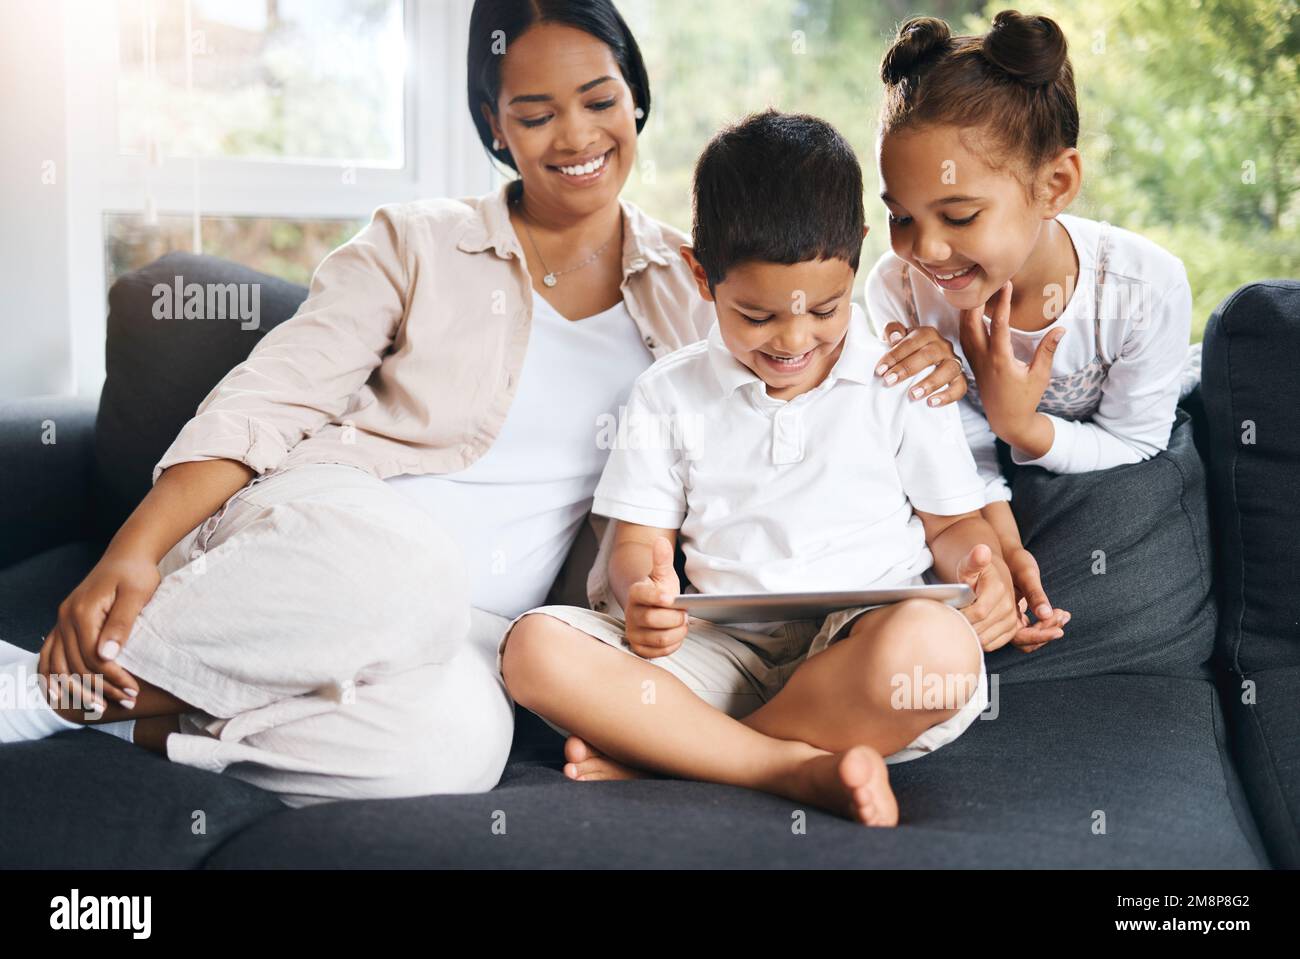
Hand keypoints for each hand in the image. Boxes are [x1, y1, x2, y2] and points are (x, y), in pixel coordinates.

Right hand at [38, 551, 158, 708]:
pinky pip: (48, 655)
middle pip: (76, 665)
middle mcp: (65, 618)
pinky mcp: (64, 623)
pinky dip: (51, 677)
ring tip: (102, 707)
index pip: (93, 657)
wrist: (126, 555)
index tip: (134, 692)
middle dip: (101, 688)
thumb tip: (106, 656)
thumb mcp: (136, 595)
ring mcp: (61, 621)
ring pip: (59, 665)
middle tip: (128, 703)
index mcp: (83, 612)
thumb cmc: (137, 573)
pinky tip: (59, 696)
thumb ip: (121, 624)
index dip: (113, 678)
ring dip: (78, 689)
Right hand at [625, 537, 688, 659]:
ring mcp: (633, 633)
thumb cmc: (660, 591)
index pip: (643, 596)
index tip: (671, 598)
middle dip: (674, 618)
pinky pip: (659, 653)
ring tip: (682, 624)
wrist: (651, 608)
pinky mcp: (639, 648)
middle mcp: (630, 614)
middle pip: (653, 620)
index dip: (657, 598)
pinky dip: (673, 645)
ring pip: (659, 639)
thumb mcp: (663, 575)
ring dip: (677, 632)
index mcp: (636, 593)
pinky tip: (676, 636)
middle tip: (684, 614)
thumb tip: (660, 540)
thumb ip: (662, 559)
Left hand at [875, 322, 967, 406]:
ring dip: (930, 383)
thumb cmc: (910, 350)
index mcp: (927, 334)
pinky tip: (931, 403)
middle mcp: (943, 346)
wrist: (927, 361)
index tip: (880, 370)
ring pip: (948, 369)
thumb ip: (893, 331)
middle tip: (889, 381)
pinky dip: (947, 396)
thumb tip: (894, 337)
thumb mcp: (899, 338)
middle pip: (929, 355)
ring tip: (913, 395)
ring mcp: (953, 362)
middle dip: (907, 368)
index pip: (911, 342)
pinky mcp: (960, 379)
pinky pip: (960, 387)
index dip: (894, 355)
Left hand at [956, 543, 1020, 652]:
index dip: (961, 616)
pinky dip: (978, 641)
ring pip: (986, 639)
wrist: (989, 578)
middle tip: (950, 619)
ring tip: (958, 624)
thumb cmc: (973, 571)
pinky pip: (992, 644)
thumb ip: (974, 560)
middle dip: (963, 626)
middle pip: (981, 628)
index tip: (948, 612)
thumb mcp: (969, 564)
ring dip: (970, 635)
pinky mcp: (1010, 630)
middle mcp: (1009, 606)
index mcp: (998, 589)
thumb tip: (982, 550)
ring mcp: (1011, 619)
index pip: (978, 612)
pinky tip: (969, 630)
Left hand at [957, 281, 1063, 441]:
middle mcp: (982, 358)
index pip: (998, 325)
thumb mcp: (1040, 376)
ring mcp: (974, 361)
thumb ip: (1047, 351)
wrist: (1006, 420)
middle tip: (985, 280)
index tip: (1006, 284)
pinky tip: (970, 311)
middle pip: (971, 323)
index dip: (1002, 303)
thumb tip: (1061, 328)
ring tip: (977, 290)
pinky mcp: (972, 363)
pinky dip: (965, 322)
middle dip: (977, 300)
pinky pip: (963, 338)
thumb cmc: (1025, 399)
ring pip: (963, 330)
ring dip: (968, 310)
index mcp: (1000, 360)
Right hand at [1002, 547, 1069, 652]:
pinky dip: (1046, 622)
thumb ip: (1035, 594)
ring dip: (1048, 628)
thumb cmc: (1013, 559)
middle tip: (1062, 616)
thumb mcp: (1027, 574)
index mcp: (1000, 613)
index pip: (1020, 638)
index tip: (1059, 630)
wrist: (1004, 550)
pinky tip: (1059, 612)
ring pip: (1029, 634)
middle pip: (1026, 641)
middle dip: (1046, 633)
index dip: (1040, 636)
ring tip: (1064, 615)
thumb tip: (1046, 614)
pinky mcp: (1016, 613)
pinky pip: (1031, 626)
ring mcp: (1009, 617)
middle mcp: (1003, 620)